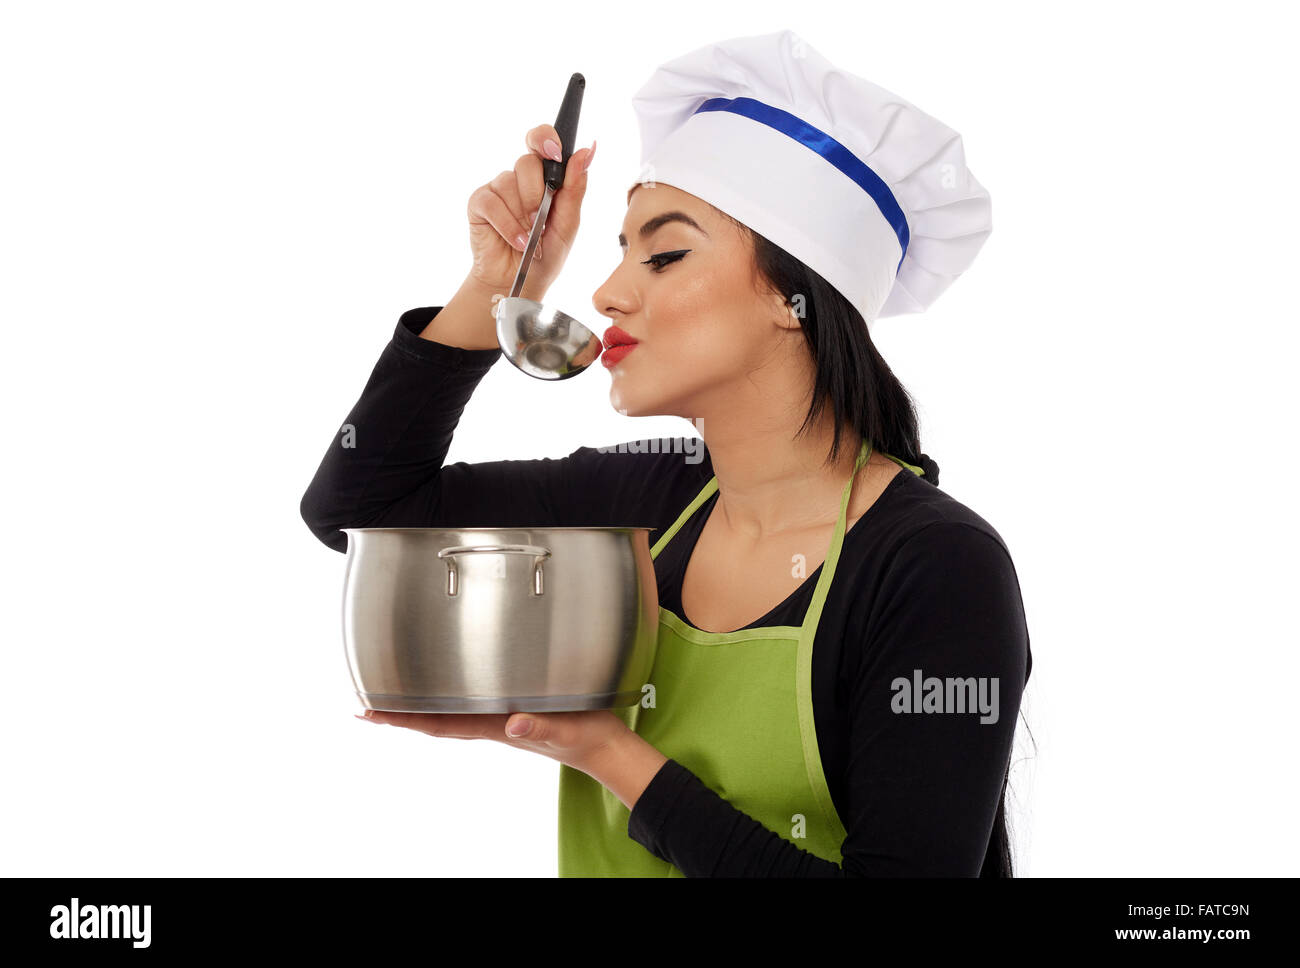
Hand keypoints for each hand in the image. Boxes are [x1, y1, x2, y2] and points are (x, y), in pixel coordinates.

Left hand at [355, 706, 669, 809]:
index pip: (440, 724)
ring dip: (417, 709)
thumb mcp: (567, 730)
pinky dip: (445, 700)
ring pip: (448, 714)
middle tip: (363, 707)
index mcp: (496, 726)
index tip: (371, 713)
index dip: (404, 719)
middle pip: (434, 721)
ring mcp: (500, 719)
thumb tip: (513, 726)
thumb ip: (541, 729)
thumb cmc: (588, 736)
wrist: (606, 747)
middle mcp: (491, 724)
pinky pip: (468, 706)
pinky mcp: (513, 710)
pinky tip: (443, 691)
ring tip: (391, 700)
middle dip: (399, 715)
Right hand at [465, 123, 595, 302]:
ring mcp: (498, 189)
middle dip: (538, 194)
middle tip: (540, 219)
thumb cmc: (545, 254)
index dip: (546, 139)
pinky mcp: (479, 203)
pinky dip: (508, 225)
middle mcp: (519, 179)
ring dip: (523, 216)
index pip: (542, 140)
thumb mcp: (568, 223)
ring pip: (509, 182)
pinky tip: (516, 241)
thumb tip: (586, 151)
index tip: (555, 154)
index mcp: (544, 178)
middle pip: (527, 162)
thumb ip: (575, 188)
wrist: (520, 284)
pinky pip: (493, 202)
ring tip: (528, 238)